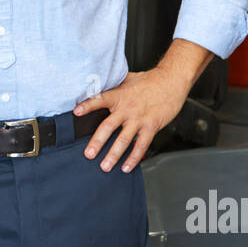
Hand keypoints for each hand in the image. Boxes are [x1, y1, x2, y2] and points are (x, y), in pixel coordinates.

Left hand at [73, 68, 187, 172]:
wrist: (171, 81)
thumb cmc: (149, 81)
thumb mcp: (128, 79)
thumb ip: (113, 86)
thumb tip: (96, 86)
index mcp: (119, 95)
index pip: (100, 99)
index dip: (88, 105)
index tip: (76, 112)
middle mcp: (128, 108)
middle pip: (109, 126)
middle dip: (97, 142)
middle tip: (88, 154)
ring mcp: (139, 118)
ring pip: (124, 140)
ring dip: (114, 155)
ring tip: (105, 166)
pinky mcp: (151, 126)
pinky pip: (141, 145)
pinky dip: (134, 158)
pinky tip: (127, 167)